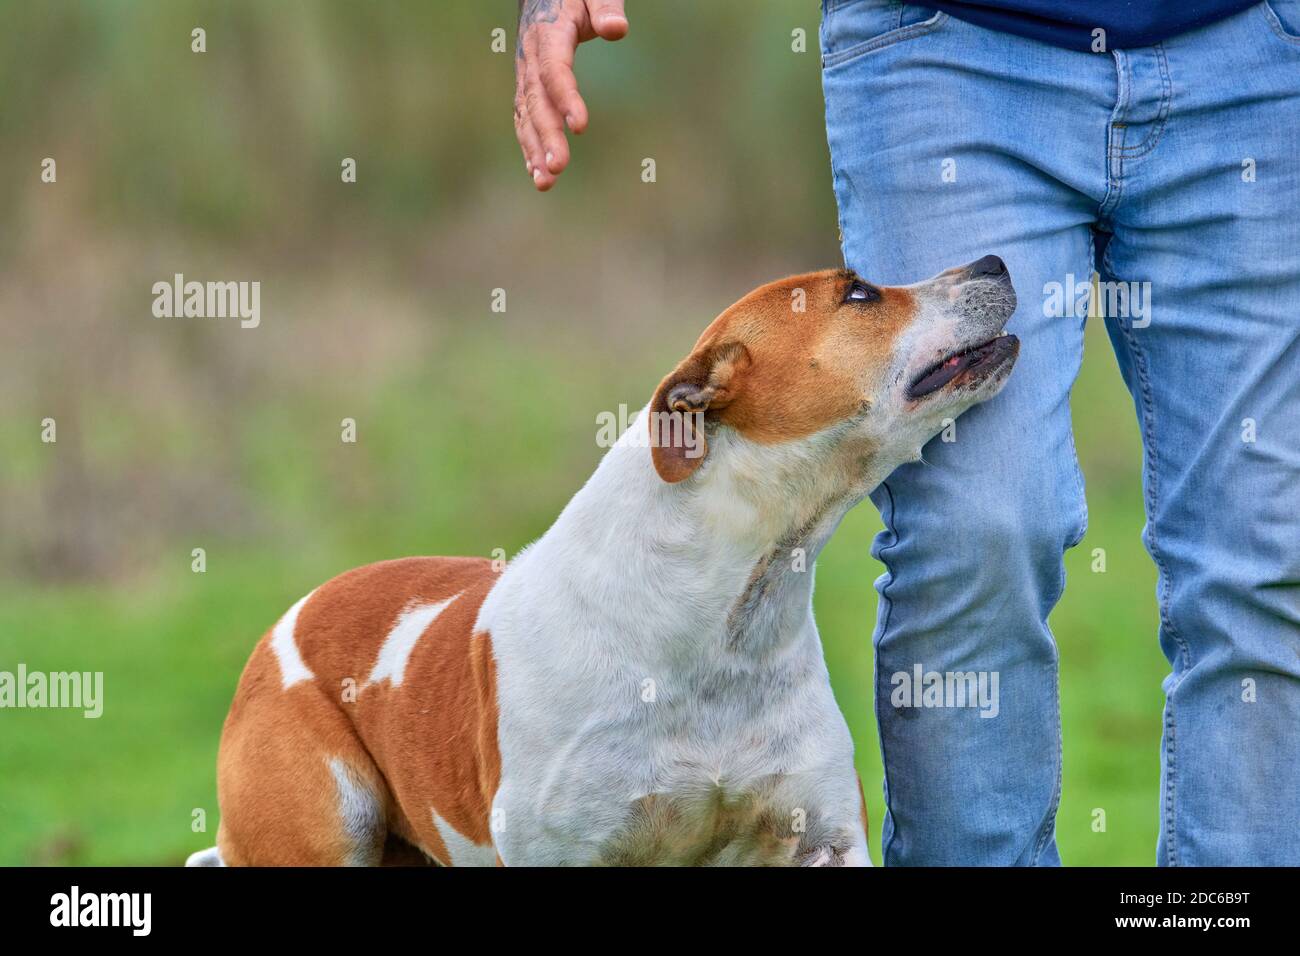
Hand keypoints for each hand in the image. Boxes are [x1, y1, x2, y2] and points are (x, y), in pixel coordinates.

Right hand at [514, 0, 628, 190]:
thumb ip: (606, 6)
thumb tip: (617, 30)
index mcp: (548, 33)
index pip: (554, 70)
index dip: (565, 98)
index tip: (580, 126)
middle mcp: (531, 58)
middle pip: (536, 101)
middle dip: (546, 136)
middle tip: (557, 168)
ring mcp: (526, 74)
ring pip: (526, 116)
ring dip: (534, 150)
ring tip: (545, 182)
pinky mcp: (528, 86)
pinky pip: (524, 118)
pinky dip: (530, 146)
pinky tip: (538, 173)